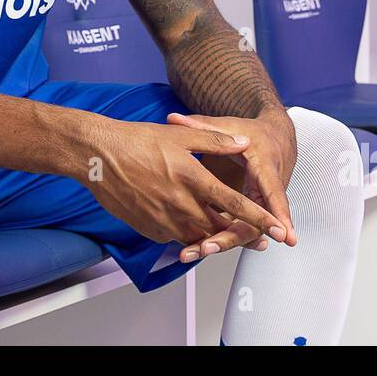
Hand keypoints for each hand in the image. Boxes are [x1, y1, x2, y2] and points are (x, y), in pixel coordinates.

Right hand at [81, 119, 286, 256]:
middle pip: (220, 228)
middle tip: (260, 242)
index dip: (259, 218)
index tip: (278, 230)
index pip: (234, 204)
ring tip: (228, 237)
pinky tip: (191, 227)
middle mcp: (180, 203)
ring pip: (199, 238)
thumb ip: (215, 140)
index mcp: (192, 178)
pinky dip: (188, 236)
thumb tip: (243, 142)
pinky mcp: (149, 228)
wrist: (98, 156)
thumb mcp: (180, 134)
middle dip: (242, 236)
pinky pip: (175, 238)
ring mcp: (164, 219)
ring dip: (215, 239)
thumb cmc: (136, 141)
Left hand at [166, 108, 297, 259]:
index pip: (274, 193)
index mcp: (266, 167)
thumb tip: (173, 118)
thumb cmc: (255, 133)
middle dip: (232, 238)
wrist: (276, 138)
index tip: (284, 236)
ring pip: (246, 229)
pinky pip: (241, 227)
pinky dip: (223, 237)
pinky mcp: (255, 210)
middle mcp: (269, 190)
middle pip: (256, 222)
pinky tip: (200, 247)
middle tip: (208, 248)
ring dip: (223, 242)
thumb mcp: (230, 126)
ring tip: (196, 251)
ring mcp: (263, 203)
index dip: (278, 215)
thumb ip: (201, 126)